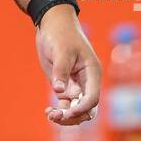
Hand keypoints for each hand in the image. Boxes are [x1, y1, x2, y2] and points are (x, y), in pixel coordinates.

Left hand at [34, 5, 100, 124]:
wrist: (52, 24)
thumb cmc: (60, 33)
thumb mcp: (61, 50)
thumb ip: (61, 71)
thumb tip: (58, 91)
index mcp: (92, 72)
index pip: (92, 97)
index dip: (82, 108)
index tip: (67, 112)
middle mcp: (86, 82)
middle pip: (87, 108)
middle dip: (74, 117)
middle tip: (56, 116)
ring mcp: (76, 85)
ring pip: (76, 109)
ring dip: (66, 117)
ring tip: (50, 115)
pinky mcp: (65, 85)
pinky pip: (66, 104)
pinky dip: (59, 111)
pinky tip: (48, 111)